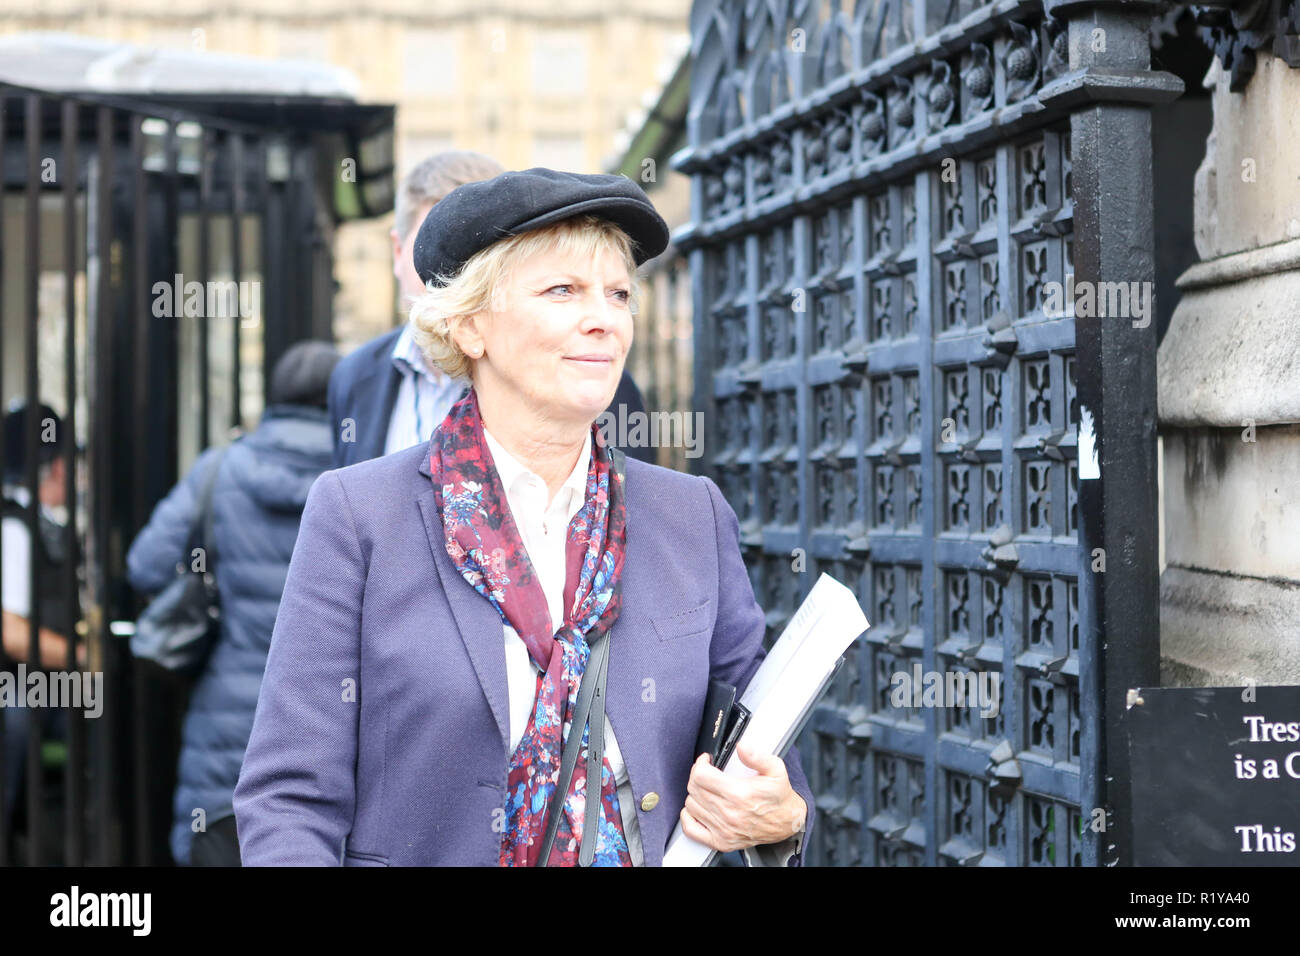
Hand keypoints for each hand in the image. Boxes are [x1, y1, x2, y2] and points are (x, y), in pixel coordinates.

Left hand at [678, 743, 806, 852]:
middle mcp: (729, 813)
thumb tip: (741, 747)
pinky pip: (691, 829)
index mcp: (739, 794)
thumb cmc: (779, 797)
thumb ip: (757, 756)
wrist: (787, 823)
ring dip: (695, 794)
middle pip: (694, 789)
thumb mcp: (776, 770)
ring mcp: (724, 830)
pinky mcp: (721, 842)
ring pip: (691, 806)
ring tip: (706, 789)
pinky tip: (698, 808)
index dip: (700, 764)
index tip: (706, 761)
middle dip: (697, 776)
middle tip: (707, 772)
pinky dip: (688, 817)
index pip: (701, 776)